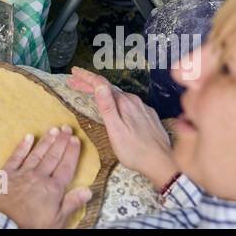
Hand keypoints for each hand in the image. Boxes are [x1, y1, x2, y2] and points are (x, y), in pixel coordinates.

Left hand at [0, 126, 93, 228]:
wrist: (6, 226)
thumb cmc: (32, 225)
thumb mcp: (57, 220)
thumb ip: (72, 203)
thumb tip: (88, 190)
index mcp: (53, 188)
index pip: (66, 166)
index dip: (72, 152)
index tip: (76, 139)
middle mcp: (39, 177)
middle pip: (53, 156)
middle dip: (61, 141)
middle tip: (67, 128)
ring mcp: (22, 173)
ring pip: (37, 153)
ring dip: (46, 141)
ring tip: (53, 130)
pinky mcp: (6, 174)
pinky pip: (16, 157)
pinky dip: (22, 146)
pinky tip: (28, 137)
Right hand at [67, 68, 178, 188]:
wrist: (162, 163)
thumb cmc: (134, 151)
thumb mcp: (116, 130)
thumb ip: (107, 106)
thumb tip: (98, 84)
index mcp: (124, 103)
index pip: (101, 83)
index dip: (86, 77)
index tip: (73, 72)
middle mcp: (134, 101)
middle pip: (109, 88)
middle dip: (90, 83)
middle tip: (74, 82)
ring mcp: (143, 108)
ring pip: (119, 95)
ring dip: (103, 92)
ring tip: (90, 93)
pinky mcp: (149, 116)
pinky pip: (129, 103)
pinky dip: (117, 101)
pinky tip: (115, 106)